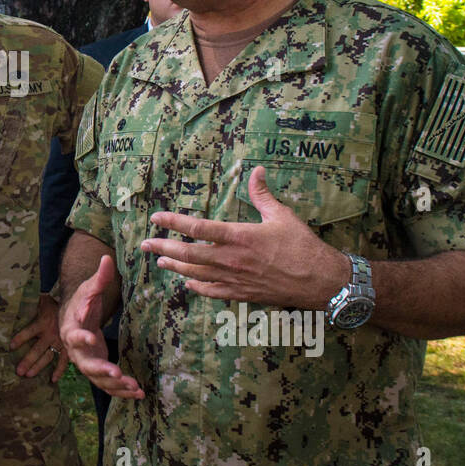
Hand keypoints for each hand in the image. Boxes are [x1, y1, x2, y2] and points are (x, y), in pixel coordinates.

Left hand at [10, 295, 67, 382]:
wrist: (71, 305)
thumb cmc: (51, 305)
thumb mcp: (40, 302)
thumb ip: (30, 305)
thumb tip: (14, 303)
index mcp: (43, 322)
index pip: (29, 332)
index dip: (20, 338)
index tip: (11, 347)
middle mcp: (50, 334)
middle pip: (37, 349)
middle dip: (27, 361)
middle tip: (18, 371)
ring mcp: (59, 341)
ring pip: (48, 356)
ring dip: (38, 366)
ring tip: (28, 375)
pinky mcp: (67, 346)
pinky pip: (63, 360)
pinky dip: (59, 370)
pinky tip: (53, 379)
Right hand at [59, 256, 143, 398]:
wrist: (75, 320)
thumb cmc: (82, 302)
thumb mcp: (90, 289)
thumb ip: (99, 278)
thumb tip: (108, 257)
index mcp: (71, 330)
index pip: (74, 335)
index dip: (82, 338)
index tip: (92, 338)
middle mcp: (76, 351)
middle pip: (86, 365)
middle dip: (101, 370)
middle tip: (116, 373)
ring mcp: (87, 363)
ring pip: (99, 380)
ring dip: (116, 385)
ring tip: (134, 387)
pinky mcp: (97, 371)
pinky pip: (107, 385)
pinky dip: (121, 391)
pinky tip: (138, 393)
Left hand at [141, 165, 346, 309]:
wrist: (320, 280)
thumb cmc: (302, 246)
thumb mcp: (282, 215)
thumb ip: (262, 194)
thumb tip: (257, 171)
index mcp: (239, 236)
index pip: (197, 228)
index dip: (173, 222)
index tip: (156, 218)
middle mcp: (231, 259)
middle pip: (188, 254)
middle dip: (163, 247)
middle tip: (144, 244)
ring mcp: (235, 279)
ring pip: (196, 274)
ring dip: (175, 267)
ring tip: (159, 260)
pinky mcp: (243, 294)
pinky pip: (213, 292)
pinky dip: (198, 287)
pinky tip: (188, 284)